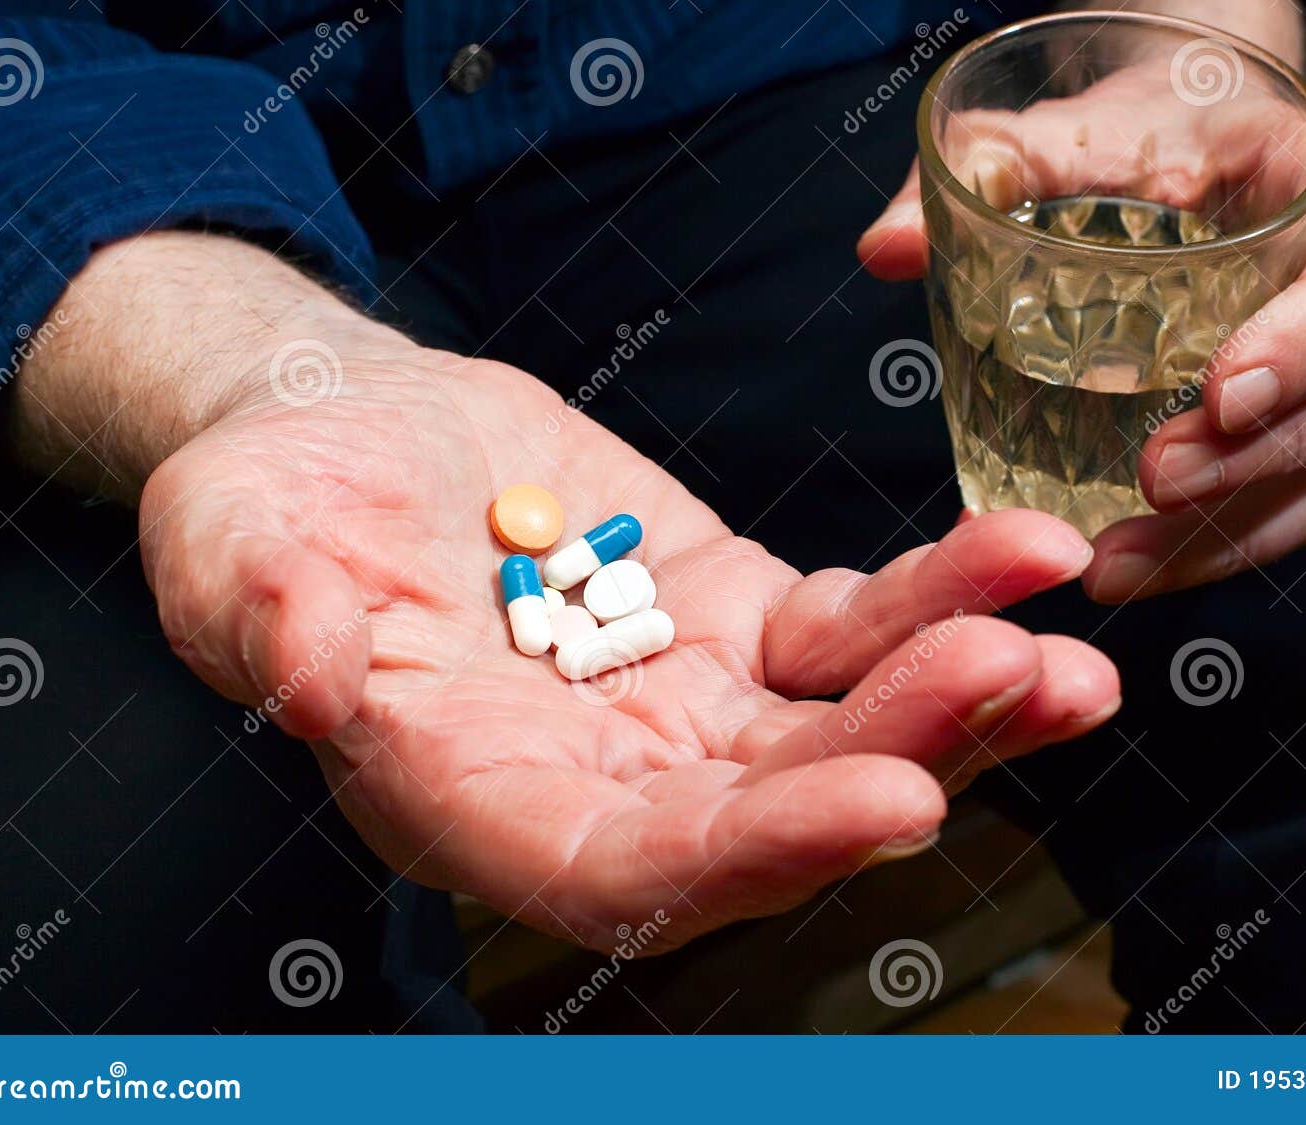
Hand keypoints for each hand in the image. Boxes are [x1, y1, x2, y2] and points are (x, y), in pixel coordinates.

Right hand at [3, 227, 1100, 955]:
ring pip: (841, 725)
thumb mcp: (230, 543)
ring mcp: (687, 704)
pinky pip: (853, 627)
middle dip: (906, 754)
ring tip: (1075, 645)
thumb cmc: (269, 500)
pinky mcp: (737, 618)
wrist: (352, 430)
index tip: (890, 800)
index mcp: (478, 805)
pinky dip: (938, 599)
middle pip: (775, 810)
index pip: (630, 875)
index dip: (760, 853)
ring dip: (961, 692)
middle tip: (1025, 681)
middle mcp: (604, 782)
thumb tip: (319, 688)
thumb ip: (270, 619)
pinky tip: (1026, 561)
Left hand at [859, 66, 1305, 601]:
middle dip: (1258, 455)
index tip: (1219, 394)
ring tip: (1118, 563)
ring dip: (1229, 530)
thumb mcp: (1086, 126)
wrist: (1192, 155)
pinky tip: (1131, 570)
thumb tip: (884, 248)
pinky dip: (1218, 550)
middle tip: (1153, 484)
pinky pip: (1295, 509)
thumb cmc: (1147, 135)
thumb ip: (993, 165)